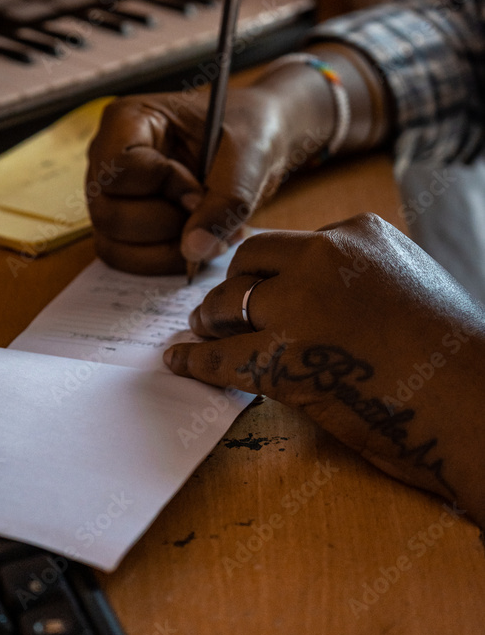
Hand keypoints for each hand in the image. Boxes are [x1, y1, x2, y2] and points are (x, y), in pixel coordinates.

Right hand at [86, 74, 331, 274]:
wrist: (253, 140)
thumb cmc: (246, 130)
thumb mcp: (250, 157)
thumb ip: (226, 201)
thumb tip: (193, 251)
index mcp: (127, 119)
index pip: (121, 168)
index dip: (163, 186)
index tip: (202, 189)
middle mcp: (105, 157)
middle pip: (109, 213)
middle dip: (166, 224)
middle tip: (210, 213)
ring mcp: (108, 194)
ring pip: (112, 244)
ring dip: (167, 249)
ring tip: (213, 232)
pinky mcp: (120, 224)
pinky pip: (126, 259)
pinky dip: (165, 260)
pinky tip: (201, 242)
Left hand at [163, 213, 484, 527]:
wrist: (478, 401)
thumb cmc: (453, 354)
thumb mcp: (409, 282)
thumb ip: (359, 274)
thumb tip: (313, 288)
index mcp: (358, 233)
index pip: (288, 244)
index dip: (267, 272)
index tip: (255, 287)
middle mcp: (323, 257)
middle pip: (248, 263)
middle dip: (229, 288)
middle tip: (214, 311)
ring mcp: (301, 305)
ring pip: (228, 302)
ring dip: (209, 320)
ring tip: (200, 333)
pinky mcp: (287, 358)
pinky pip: (223, 356)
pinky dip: (195, 360)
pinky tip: (180, 361)